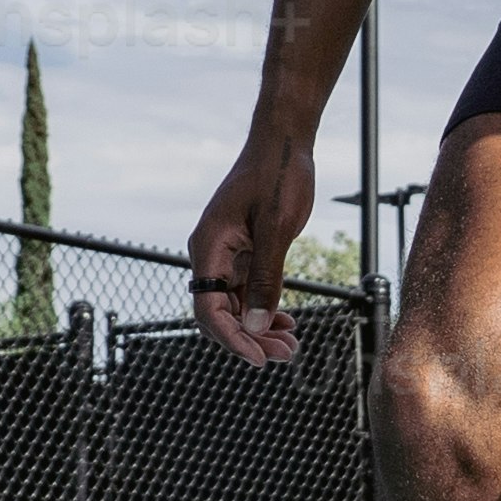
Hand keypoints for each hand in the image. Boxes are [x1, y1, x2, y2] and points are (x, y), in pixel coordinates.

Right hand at [184, 133, 318, 370]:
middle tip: (286, 354)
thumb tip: (257, 328)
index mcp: (209, 247)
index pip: (209, 309)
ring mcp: (225, 254)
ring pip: (235, 305)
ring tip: (291, 345)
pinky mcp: (242, 250)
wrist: (284, 140)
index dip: (232, 339)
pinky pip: (246, 290)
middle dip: (249, 338)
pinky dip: (264, 309)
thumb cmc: (279, 175)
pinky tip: (286, 323)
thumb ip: (267, 278)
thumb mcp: (278, 228)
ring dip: (259, 328)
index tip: (260, 359)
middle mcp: (210, 254)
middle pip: (219, 313)